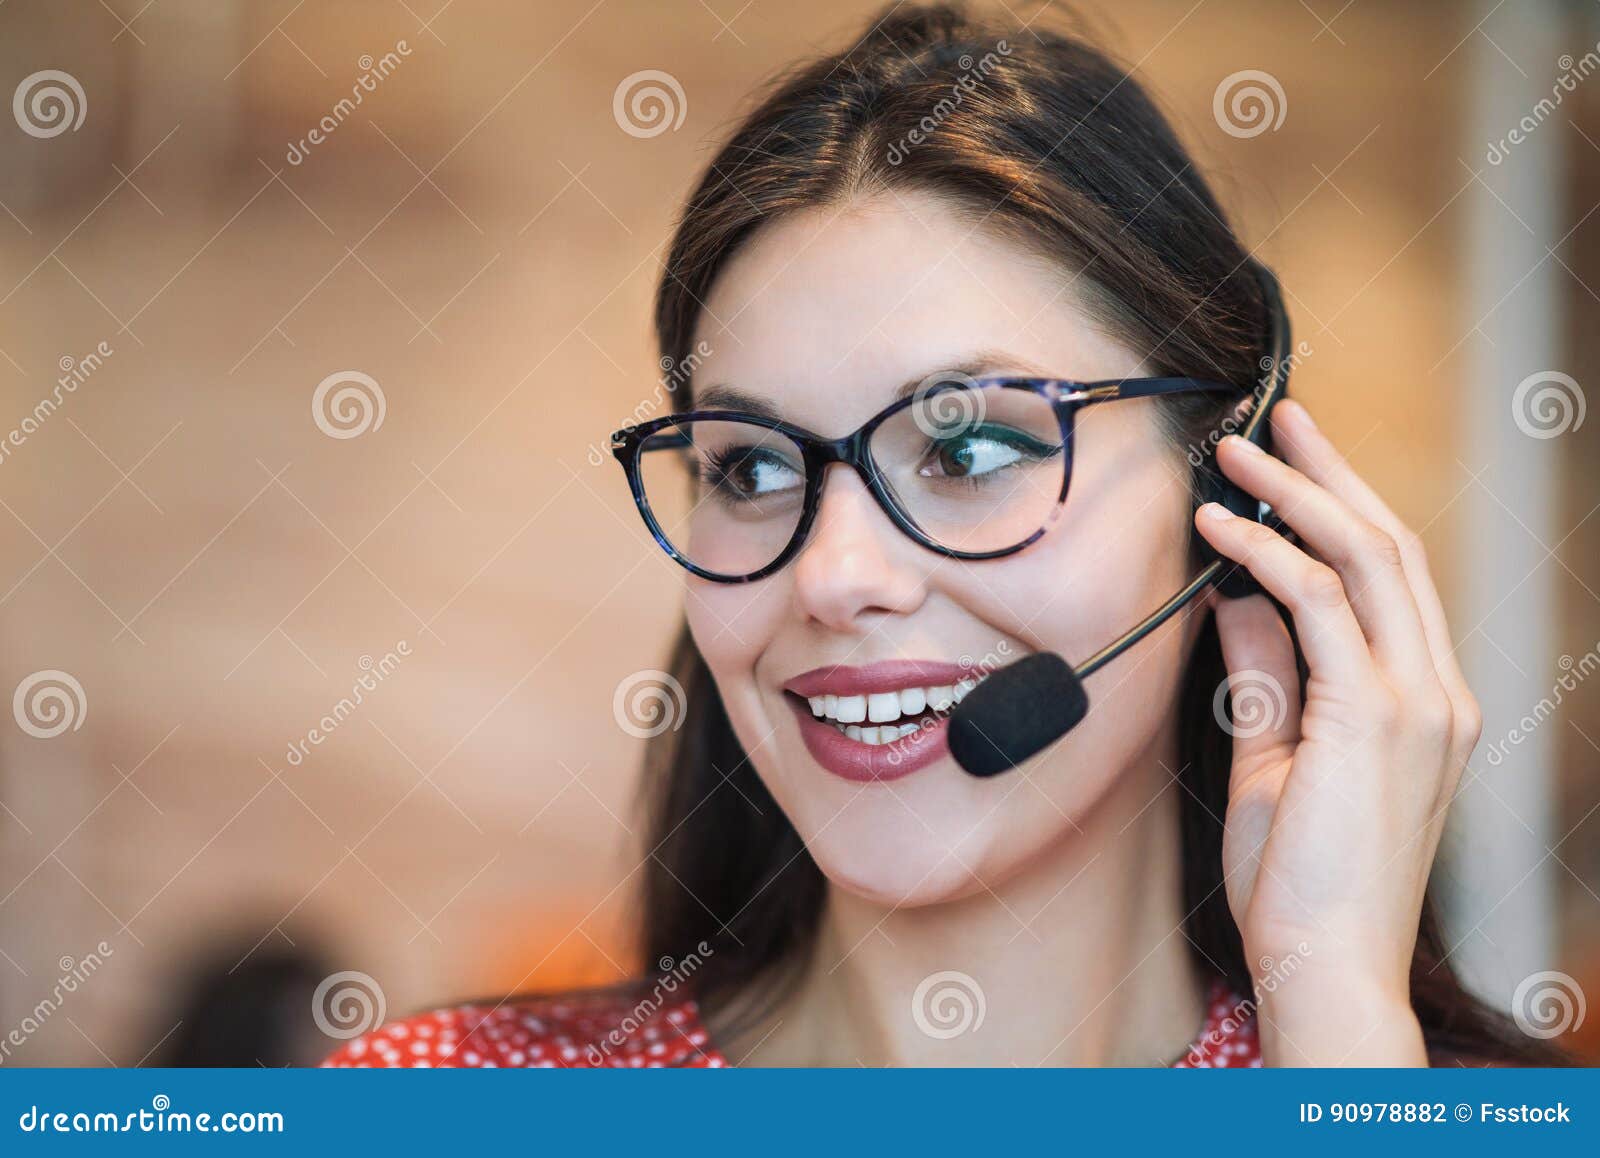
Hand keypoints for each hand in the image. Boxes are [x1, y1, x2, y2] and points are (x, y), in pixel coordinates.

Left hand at [1192, 399, 1482, 1066]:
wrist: (1324, 967)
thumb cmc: (1300, 880)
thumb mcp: (1279, 758)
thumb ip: (1268, 674)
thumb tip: (1239, 598)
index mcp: (1424, 703)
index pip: (1389, 579)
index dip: (1342, 509)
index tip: (1290, 466)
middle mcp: (1436, 692)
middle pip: (1387, 547)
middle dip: (1329, 474)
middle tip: (1275, 419)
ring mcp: (1417, 703)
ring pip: (1365, 559)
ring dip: (1295, 495)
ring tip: (1234, 454)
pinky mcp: (1376, 719)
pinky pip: (1320, 605)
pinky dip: (1268, 555)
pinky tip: (1218, 531)